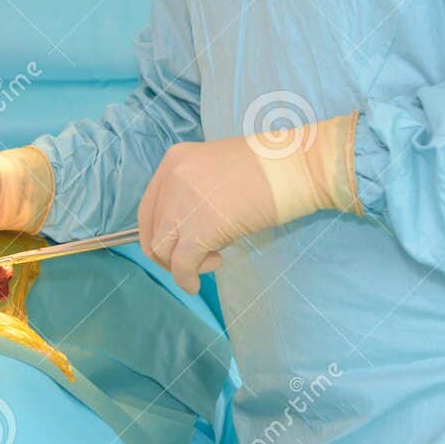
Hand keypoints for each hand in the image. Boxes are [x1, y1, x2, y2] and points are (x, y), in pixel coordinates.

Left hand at [139, 115, 359, 293]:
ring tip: (211, 260)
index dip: (156, 232)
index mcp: (174, 160)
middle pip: (151, 229)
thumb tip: (186, 226)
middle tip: (191, 260)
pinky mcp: (200, 229)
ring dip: (179, 264)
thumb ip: (193, 191)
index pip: (148, 206)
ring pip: (161, 249)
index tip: (173, 246)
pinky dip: (185, 279)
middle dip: (167, 252)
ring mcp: (182, 203)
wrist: (296, 167)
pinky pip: (181, 264)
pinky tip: (196, 283)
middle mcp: (171, 178)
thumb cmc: (268, 167)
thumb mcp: (216, 169)